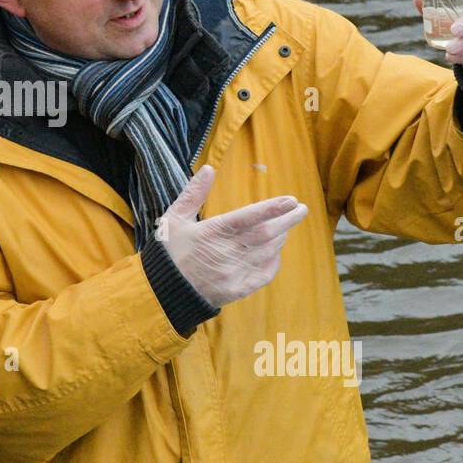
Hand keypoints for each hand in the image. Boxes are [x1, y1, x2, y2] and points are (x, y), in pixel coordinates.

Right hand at [159, 166, 308, 307]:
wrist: (162, 293)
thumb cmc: (168, 252)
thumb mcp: (175, 218)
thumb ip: (193, 193)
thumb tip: (208, 169)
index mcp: (212, 232)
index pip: (248, 217)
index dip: (271, 208)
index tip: (290, 200)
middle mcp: (226, 252)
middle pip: (266, 234)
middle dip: (286, 221)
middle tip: (301, 209)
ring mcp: (233, 273)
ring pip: (267, 252)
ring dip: (280, 238)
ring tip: (286, 227)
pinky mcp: (237, 289)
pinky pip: (263, 274)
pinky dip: (273, 261)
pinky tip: (276, 252)